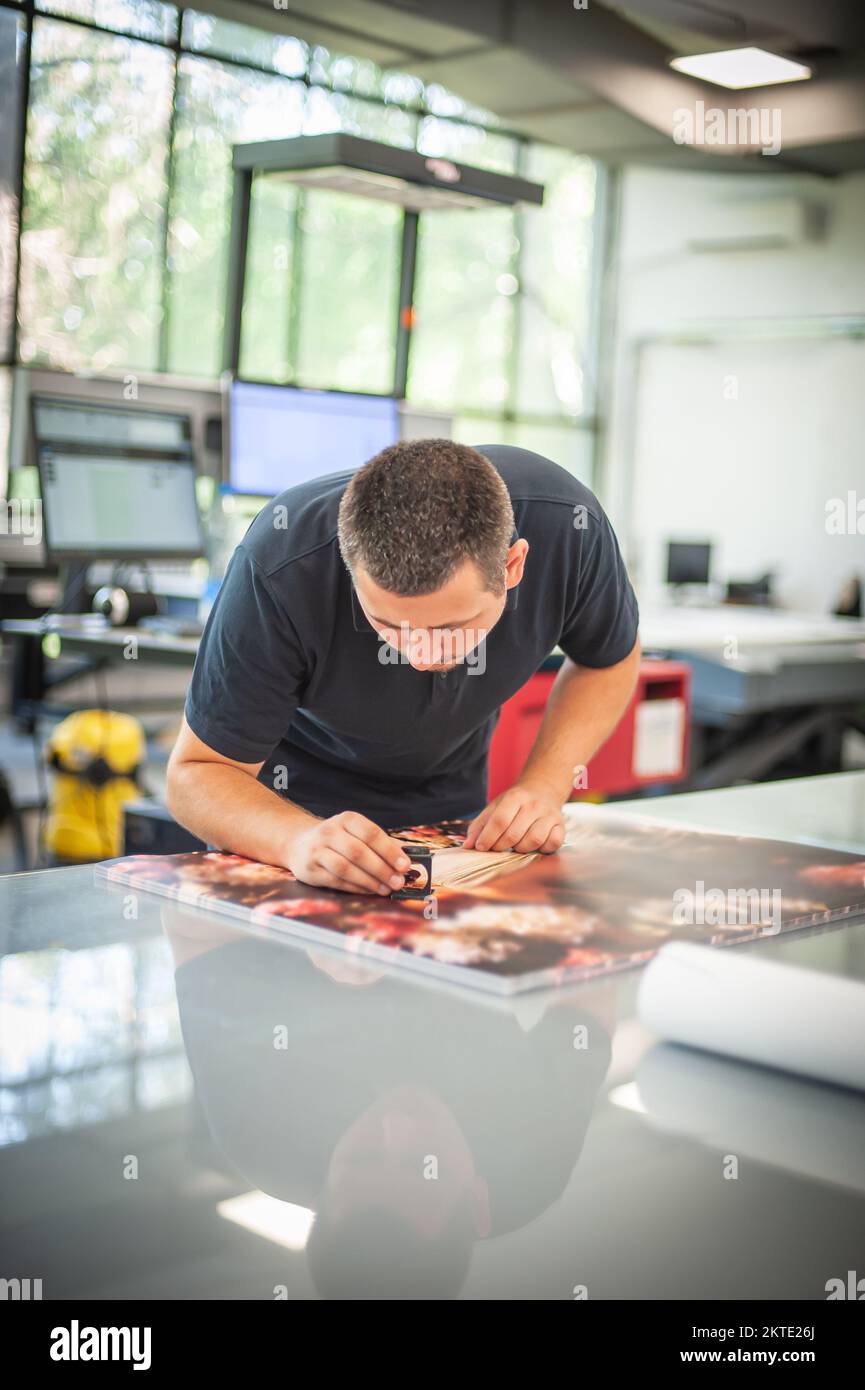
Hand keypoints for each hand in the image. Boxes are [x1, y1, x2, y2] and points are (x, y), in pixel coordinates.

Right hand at [287, 811, 412, 894]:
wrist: (299, 844)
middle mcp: (329, 832)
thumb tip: (408, 858)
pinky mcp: (310, 870)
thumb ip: (381, 844)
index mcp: (346, 819)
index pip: (371, 833)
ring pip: (346, 868)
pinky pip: (336, 881)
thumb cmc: (338, 840)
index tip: (406, 865)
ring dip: (369, 881)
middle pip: (359, 852)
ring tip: (386, 889)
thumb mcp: (356, 833)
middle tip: (398, 882)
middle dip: (382, 869)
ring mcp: (317, 851)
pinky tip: (370, 891)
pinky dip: (356, 888)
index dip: (390, 851)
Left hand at [465, 783, 564, 853]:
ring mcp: (549, 815)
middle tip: (497, 848)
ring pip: (533, 841)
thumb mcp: (495, 807)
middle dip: (501, 846)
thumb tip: (468, 845)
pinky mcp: (561, 826)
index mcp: (515, 797)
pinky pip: (553, 844)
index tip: (481, 847)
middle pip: (514, 834)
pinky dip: (542, 849)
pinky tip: (534, 845)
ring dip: (520, 849)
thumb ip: (480, 826)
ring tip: (515, 846)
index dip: (488, 837)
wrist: (543, 790)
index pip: (500, 820)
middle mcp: (534, 805)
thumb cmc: (515, 803)